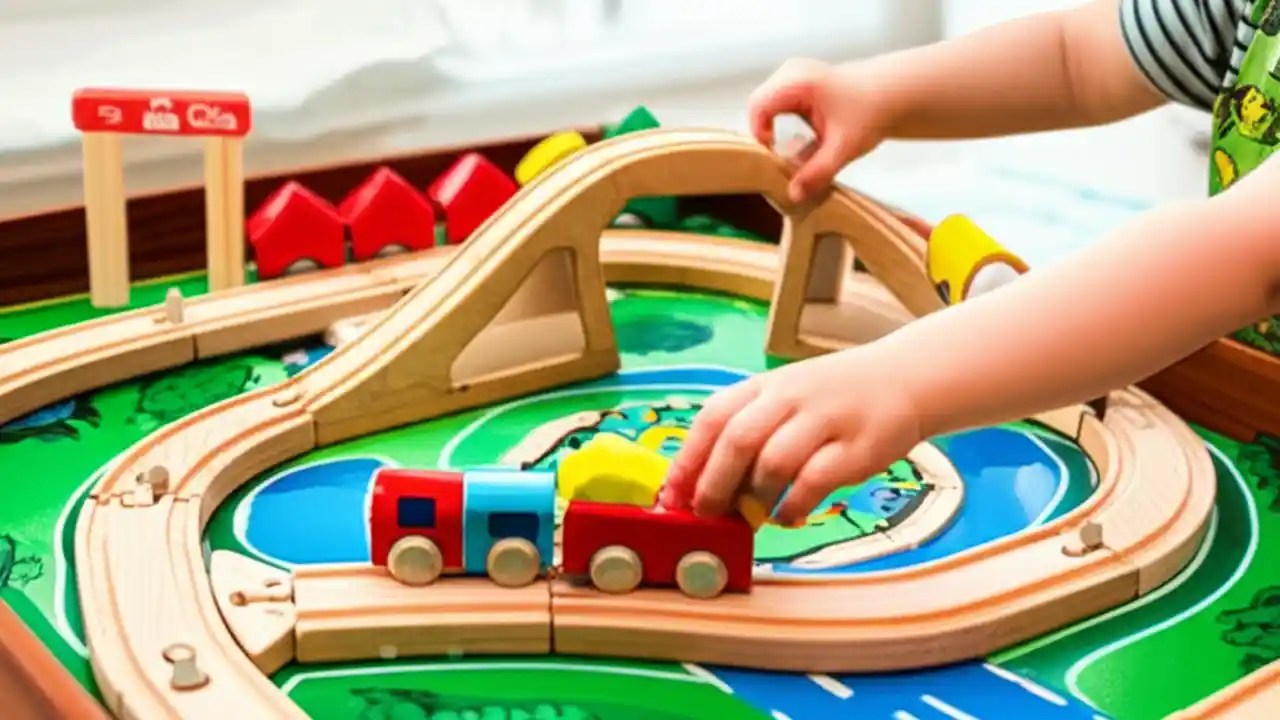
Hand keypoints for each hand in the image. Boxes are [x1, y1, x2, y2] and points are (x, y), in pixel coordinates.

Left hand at [660, 347, 923, 525]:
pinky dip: (792, 506)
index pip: (712, 417)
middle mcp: (791, 397)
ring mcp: (825, 420)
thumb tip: (701, 488)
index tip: (672, 497)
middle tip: (706, 515)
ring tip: (754, 516)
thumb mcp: (784, 398)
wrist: (904, 378)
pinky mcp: (858, 447)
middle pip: (737, 440)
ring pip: (773, 462)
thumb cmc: (832, 399)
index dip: (687, 460)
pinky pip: (814, 482)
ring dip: (754, 498)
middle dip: (713, 485)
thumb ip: (747, 432)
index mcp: (764, 386)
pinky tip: (789, 515)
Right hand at [747, 58, 892, 203]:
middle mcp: (791, 72)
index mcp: (799, 82)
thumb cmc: (870, 114)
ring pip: (765, 105)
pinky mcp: (796, 79)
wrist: (891, 93)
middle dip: (764, 134)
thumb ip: (817, 172)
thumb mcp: (843, 148)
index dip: (759, 134)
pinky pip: (775, 102)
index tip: (773, 156)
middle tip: (780, 158)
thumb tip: (793, 195)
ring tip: (790, 149)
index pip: (759, 107)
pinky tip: (797, 138)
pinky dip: (779, 122)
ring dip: (771, 128)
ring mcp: (793, 72)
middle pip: (758, 105)